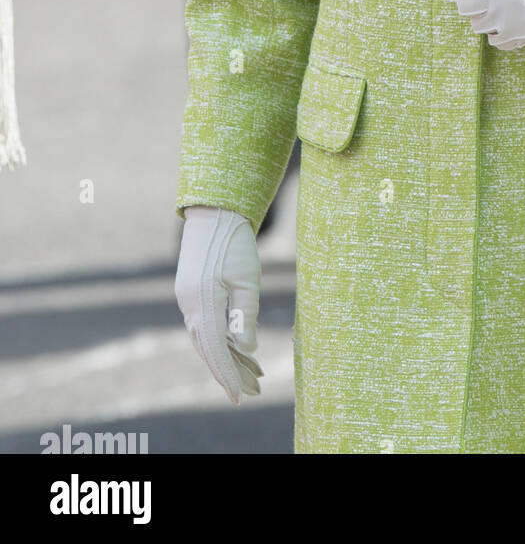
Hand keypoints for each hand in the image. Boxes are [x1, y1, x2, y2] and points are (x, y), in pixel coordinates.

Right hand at [175, 205, 262, 404]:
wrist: (214, 214)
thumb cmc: (235, 243)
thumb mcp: (247, 277)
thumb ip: (246, 314)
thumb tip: (247, 349)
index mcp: (203, 303)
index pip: (217, 350)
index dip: (229, 375)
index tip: (240, 396)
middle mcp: (190, 306)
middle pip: (209, 350)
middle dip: (229, 373)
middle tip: (251, 393)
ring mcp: (187, 300)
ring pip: (206, 340)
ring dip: (226, 359)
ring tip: (251, 376)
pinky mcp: (190, 294)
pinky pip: (204, 326)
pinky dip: (219, 341)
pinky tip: (236, 350)